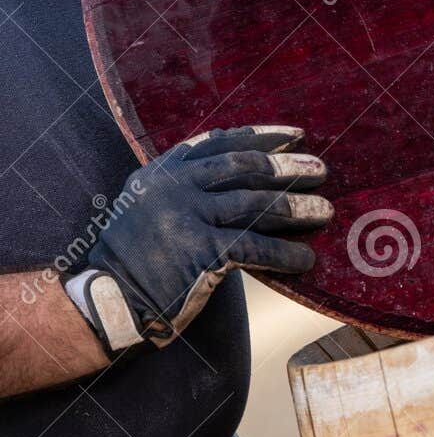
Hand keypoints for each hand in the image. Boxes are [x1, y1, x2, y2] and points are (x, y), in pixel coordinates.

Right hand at [68, 125, 333, 351]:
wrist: (106, 301)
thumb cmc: (134, 258)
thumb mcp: (147, 204)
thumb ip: (184, 183)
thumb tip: (237, 165)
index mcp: (162, 171)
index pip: (220, 142)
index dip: (262, 136)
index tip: (295, 135)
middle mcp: (173, 187)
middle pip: (243, 167)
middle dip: (286, 167)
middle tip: (319, 169)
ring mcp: (185, 217)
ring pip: (254, 204)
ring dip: (296, 208)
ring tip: (325, 211)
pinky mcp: (199, 252)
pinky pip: (254, 247)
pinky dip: (285, 254)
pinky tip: (307, 259)